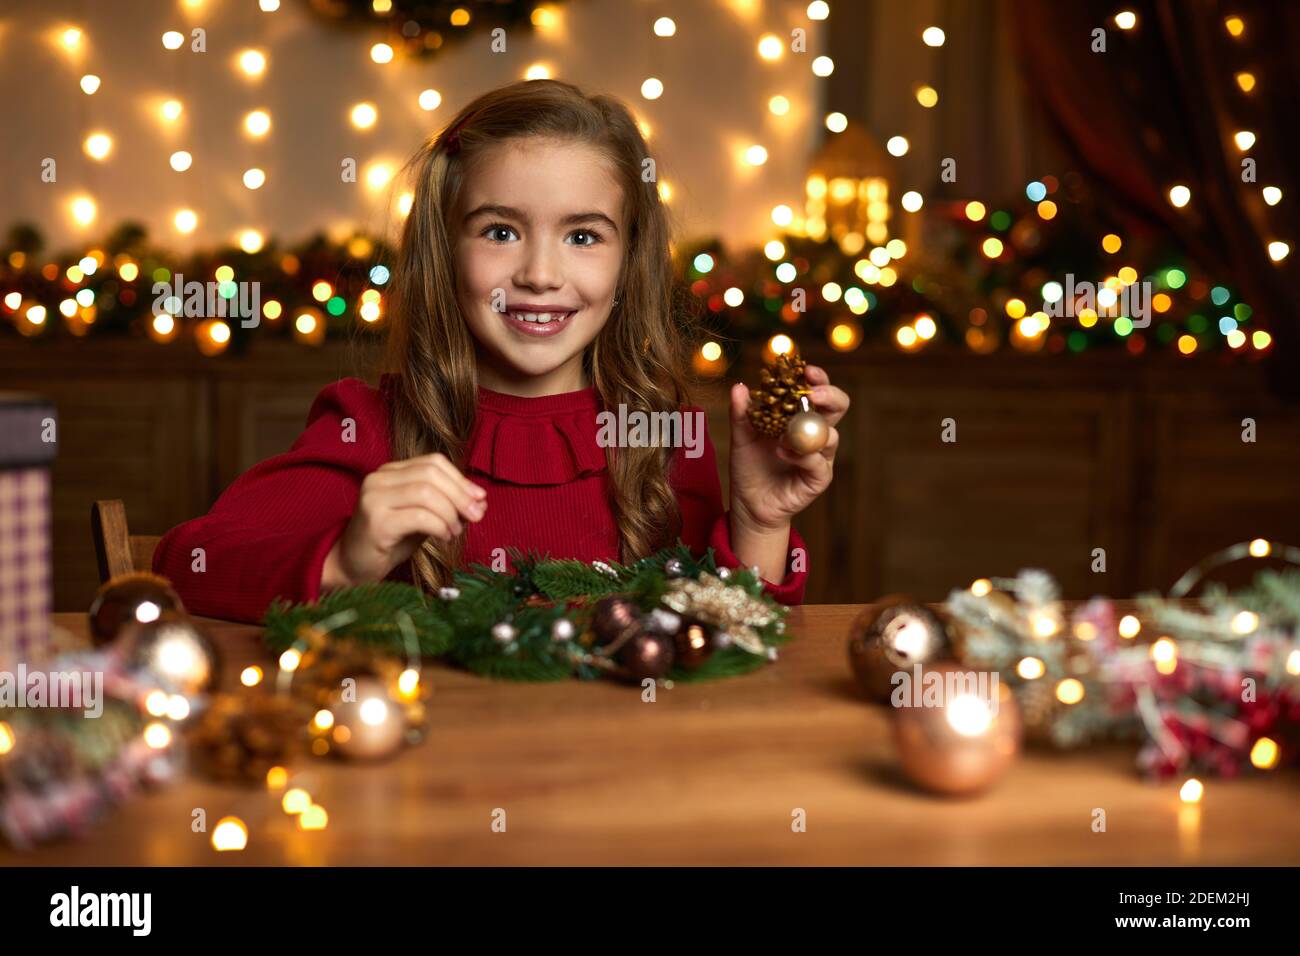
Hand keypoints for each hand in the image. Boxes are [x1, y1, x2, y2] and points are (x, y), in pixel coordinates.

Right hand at [322, 453, 486, 589]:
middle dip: (460, 495)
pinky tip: (444, 537)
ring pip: (426, 493)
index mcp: (390, 471)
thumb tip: (480, 501)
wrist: (354, 565)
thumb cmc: (391, 540)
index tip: (480, 499)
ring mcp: (374, 499)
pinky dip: (439, 526)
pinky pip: (419, 516)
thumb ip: (447, 505)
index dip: (461, 479)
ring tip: (455, 531)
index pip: (433, 462)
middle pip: (431, 474)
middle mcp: (378, 479)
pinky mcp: (376, 522)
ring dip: (450, 513)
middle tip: (476, 516)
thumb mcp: (423, 517)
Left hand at [728, 363, 848, 534]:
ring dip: (807, 429)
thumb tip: (739, 387)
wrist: (749, 502)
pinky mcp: (818, 478)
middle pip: (838, 407)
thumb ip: (741, 413)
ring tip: (782, 434)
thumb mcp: (742, 436)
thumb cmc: (750, 466)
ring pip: (831, 435)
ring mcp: (820, 456)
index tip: (807, 370)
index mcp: (801, 416)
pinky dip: (800, 455)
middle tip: (813, 393)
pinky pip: (818, 462)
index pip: (818, 391)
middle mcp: (816, 433)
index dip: (818, 378)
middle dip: (830, 395)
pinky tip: (781, 451)